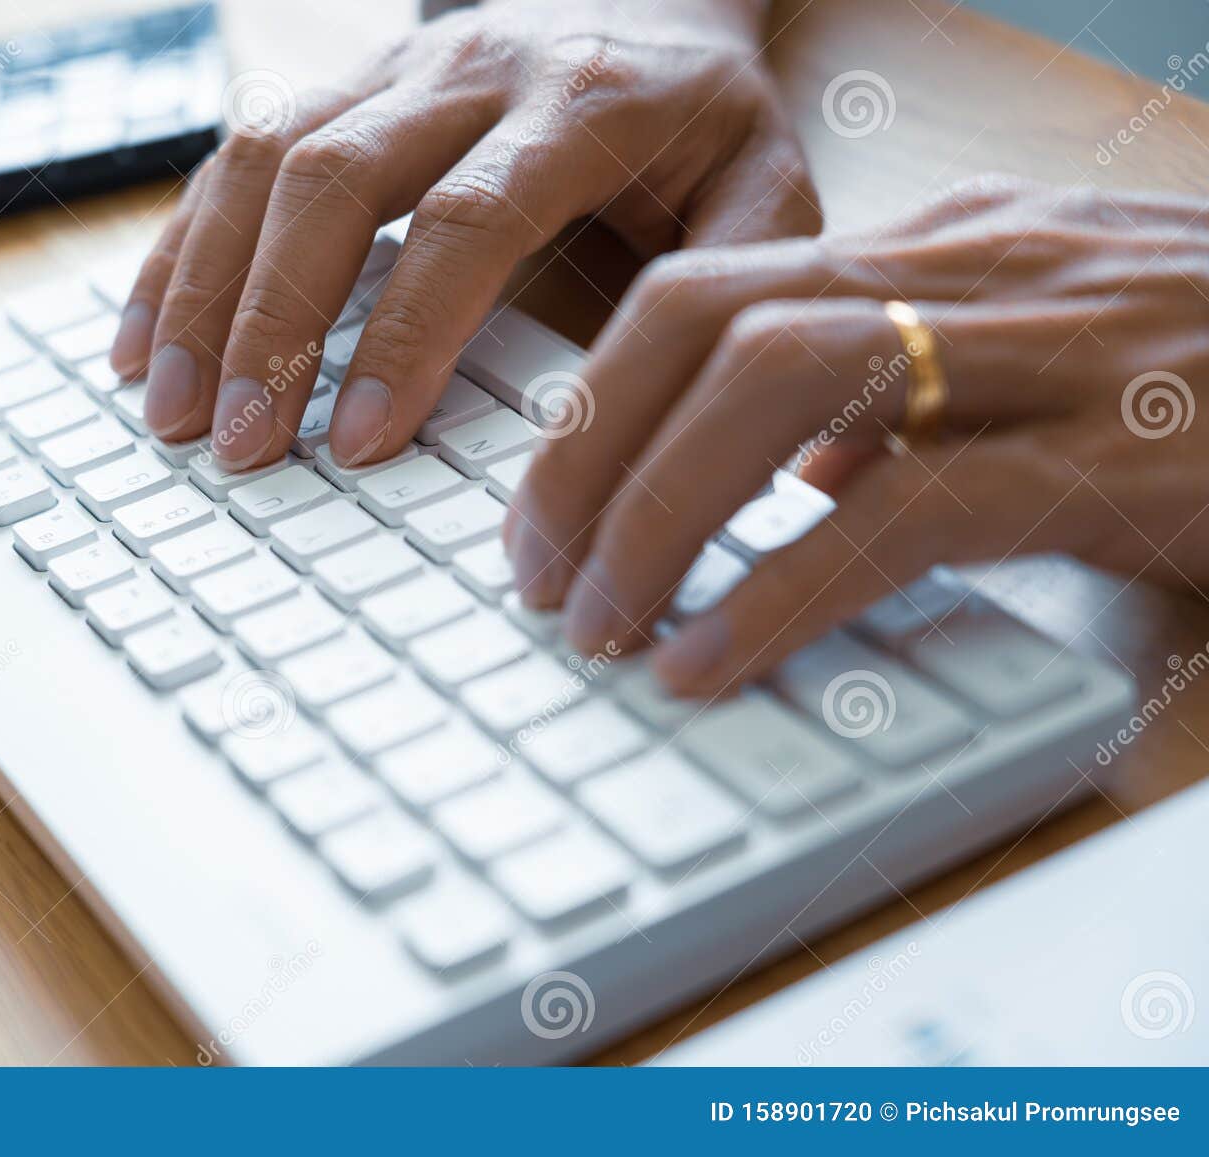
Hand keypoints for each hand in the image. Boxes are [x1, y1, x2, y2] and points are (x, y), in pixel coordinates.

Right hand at [109, 0, 818, 467]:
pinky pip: (235, 150)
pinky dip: (182, 249)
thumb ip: (721, 291)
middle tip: (234, 444)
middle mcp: (470, 68)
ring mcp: (392, 65)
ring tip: (166, 410)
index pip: (467, 219)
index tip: (356, 444)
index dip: (403, 334)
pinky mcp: (340, 84)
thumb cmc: (704, 128)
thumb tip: (655, 419)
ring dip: (202, 288)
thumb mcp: (760, 195)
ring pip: (263, 156)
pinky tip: (141, 337)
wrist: (648, 0)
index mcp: (583, 104)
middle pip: (332, 177)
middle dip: (270, 320)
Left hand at [509, 175, 1208, 694]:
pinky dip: (776, 590)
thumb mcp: (1046, 359)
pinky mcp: (1119, 455)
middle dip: (587, 453)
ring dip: (655, 511)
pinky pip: (900, 508)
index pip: (707, 286)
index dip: (596, 399)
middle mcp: (974, 274)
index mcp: (943, 253)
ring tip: (598, 621)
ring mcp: (1045, 352)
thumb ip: (920, 398)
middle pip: (706, 318)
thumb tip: (799, 474)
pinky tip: (710, 658)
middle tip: (537, 575)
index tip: (543, 503)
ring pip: (779, 384)